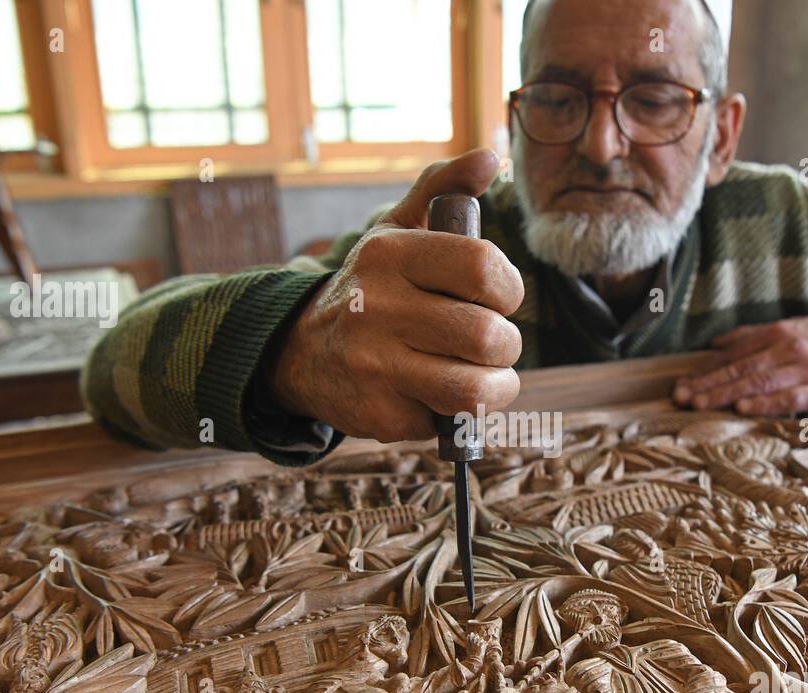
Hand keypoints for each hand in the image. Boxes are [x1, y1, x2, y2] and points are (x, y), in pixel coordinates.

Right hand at [272, 148, 524, 442]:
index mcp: (389, 254)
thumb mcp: (396, 230)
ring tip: (482, 376)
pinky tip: (435, 395)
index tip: (496, 296)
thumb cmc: (372, 288)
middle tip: (490, 344)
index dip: (507, 288)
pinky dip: (456, 414)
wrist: (300, 352)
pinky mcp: (378, 415)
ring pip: (476, 388)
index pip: (483, 268)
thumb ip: (442, 188)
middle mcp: (376, 307)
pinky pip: (450, 421)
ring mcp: (374, 365)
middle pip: (488, 336)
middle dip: (505, 346)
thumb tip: (488, 157)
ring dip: (495, 387)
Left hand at [672, 317, 807, 415]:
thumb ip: (751, 337)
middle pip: (741, 369)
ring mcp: (806, 369)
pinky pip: (791, 397)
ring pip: (760, 382)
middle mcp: (788, 348)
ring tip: (700, 404)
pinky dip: (766, 403)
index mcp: (777, 333)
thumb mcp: (790, 329)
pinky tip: (744, 408)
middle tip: (681, 398)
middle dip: (708, 385)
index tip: (680, 386)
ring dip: (727, 394)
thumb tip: (714, 345)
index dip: (705, 372)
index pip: (734, 355)